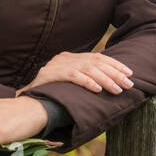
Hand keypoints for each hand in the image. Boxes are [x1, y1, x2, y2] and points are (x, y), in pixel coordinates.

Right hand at [18, 51, 132, 95]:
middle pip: (95, 62)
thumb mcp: (69, 81)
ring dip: (105, 79)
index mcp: (70, 57)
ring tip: (117, 89)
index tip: (129, 73)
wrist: (26, 99)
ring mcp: (57, 65)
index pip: (98, 57)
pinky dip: (87, 82)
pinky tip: (98, 89)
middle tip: (128, 83)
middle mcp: (65, 58)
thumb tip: (111, 80)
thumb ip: (84, 76)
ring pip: (87, 69)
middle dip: (114, 73)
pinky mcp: (50, 74)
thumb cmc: (51, 93)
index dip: (115, 64)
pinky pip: (73, 76)